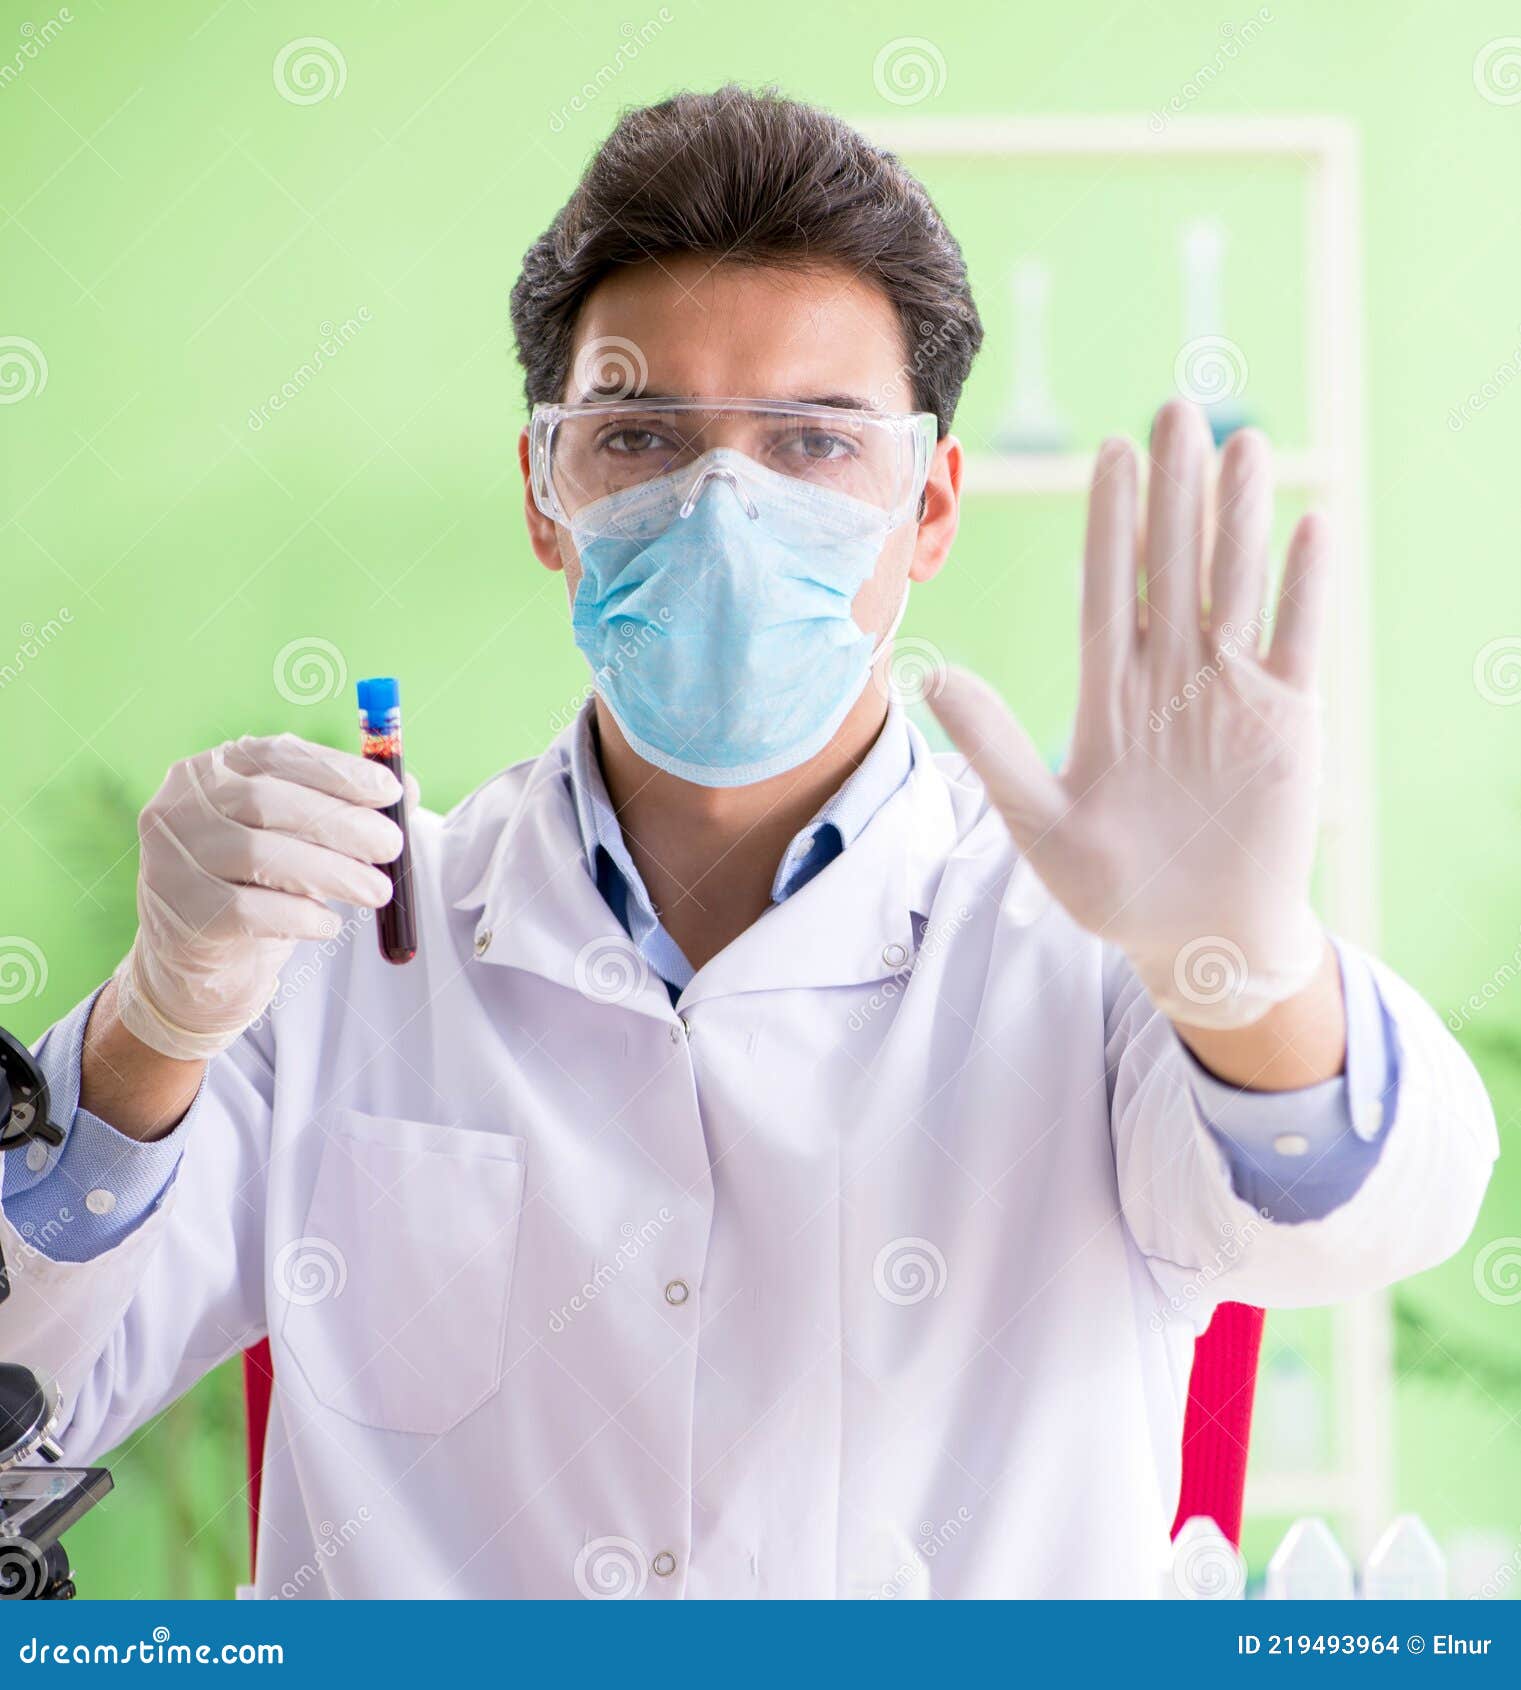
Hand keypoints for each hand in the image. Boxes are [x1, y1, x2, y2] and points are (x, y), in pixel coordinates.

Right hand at [114, 734, 406, 1060]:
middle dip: (342, 824)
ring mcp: (171, 858)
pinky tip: (327, 924)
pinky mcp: (178, 912)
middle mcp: (182, 805)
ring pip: (261, 856)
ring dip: (333, 873)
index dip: (337, 770)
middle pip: (268, 802)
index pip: (276, 754)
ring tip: (378, 892)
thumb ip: (346, 805)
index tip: (390, 790)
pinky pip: (249, 911)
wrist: (197, 949)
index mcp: (213, 769)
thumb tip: (408, 790)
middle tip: (392, 847)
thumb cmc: (258, 877)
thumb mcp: (297, 833)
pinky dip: (300, 917)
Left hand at [930, 401, 1327, 1029]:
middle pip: (1173, 564)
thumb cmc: (1112, 889)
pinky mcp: (1286, 719)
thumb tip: (931, 676)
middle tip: (1175, 408)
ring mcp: (1232, 692)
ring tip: (1240, 443)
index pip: (1108, 586)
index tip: (1107, 452)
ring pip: (1236, 584)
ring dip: (1239, 517)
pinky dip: (1304, 586)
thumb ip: (994, 748)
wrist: (1193, 936)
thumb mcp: (1040, 823)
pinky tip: (1308, 523)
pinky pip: (1299, 638)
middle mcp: (1171, 676)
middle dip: (1175, 490)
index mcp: (1110, 692)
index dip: (1110, 521)